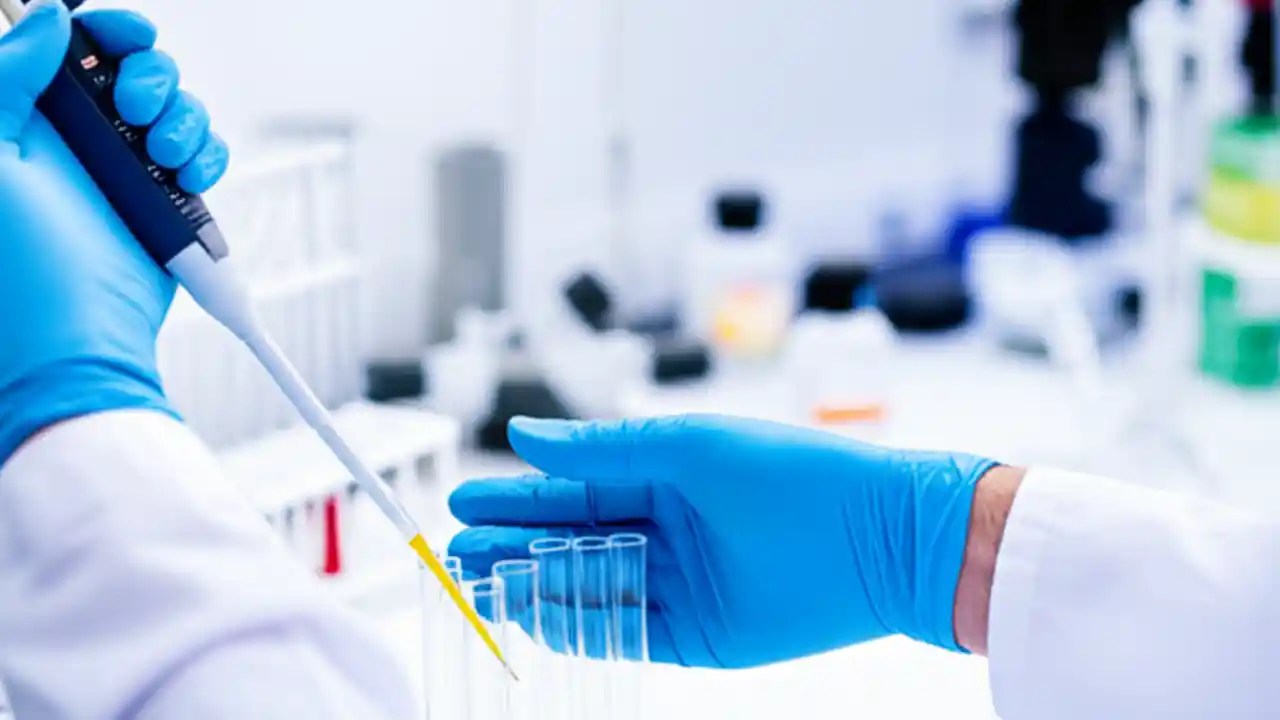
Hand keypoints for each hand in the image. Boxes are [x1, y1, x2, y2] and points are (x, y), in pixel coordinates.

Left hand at [0, 1, 228, 463]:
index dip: (103, 27)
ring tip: (164, 158)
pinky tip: (189, 177)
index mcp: (24, 121)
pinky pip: (203, 156)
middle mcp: (75, 140)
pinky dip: (208, 156)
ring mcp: (124, 172)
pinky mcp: (165, 204)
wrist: (82, 345)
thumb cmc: (23, 273)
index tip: (125, 34)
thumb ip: (9, 77)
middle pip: (132, 68)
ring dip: (184, 121)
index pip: (65, 44)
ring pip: (175, 109)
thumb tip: (51, 21)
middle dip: (152, 77)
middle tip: (138, 110)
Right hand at [449, 415, 998, 668]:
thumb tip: (524, 431)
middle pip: (570, 541)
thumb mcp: (690, 447)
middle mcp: (665, 530)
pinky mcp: (697, 636)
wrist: (881, 539)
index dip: (516, 496)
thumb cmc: (792, 475)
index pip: (572, 487)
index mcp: (663, 477)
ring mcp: (678, 584)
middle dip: (511, 546)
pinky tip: (535, 619)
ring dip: (533, 587)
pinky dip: (578, 627)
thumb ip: (603, 448)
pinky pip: (624, 631)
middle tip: (452, 552)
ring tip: (477, 585)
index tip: (462, 499)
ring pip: (588, 587)